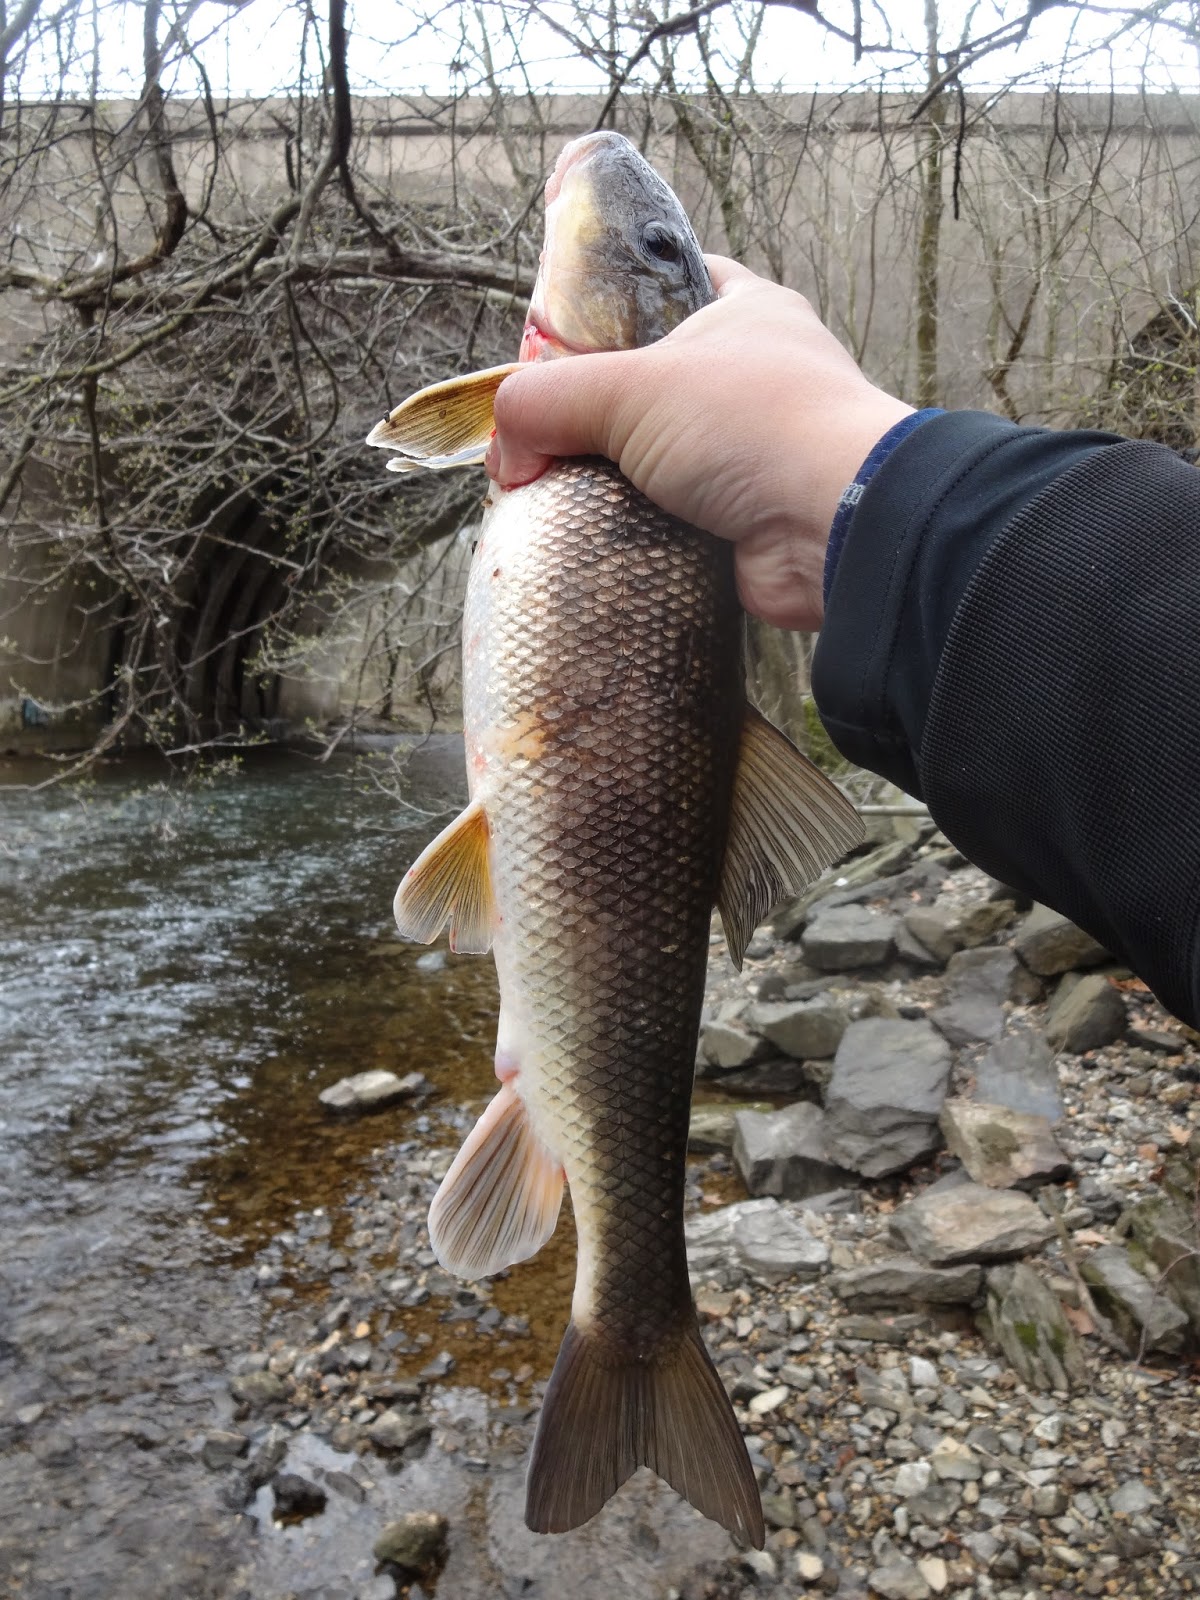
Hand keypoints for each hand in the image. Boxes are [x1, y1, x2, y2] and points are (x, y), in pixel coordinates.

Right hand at [486, 257, 911, 630]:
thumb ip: (546, 401)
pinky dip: (632, 528)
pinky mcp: (744, 520)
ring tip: (552, 490)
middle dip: (593, 408)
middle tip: (539, 430)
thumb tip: (503, 450)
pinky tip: (592, 537)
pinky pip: (670, 517)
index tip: (557, 331)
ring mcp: (753, 451)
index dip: (610, 298)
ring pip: (656, 455)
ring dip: (608, 476)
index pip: (669, 278)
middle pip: (649, 380)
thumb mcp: (629, 390)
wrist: (837, 528)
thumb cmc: (751, 425)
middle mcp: (755, 375)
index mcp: (745, 310)